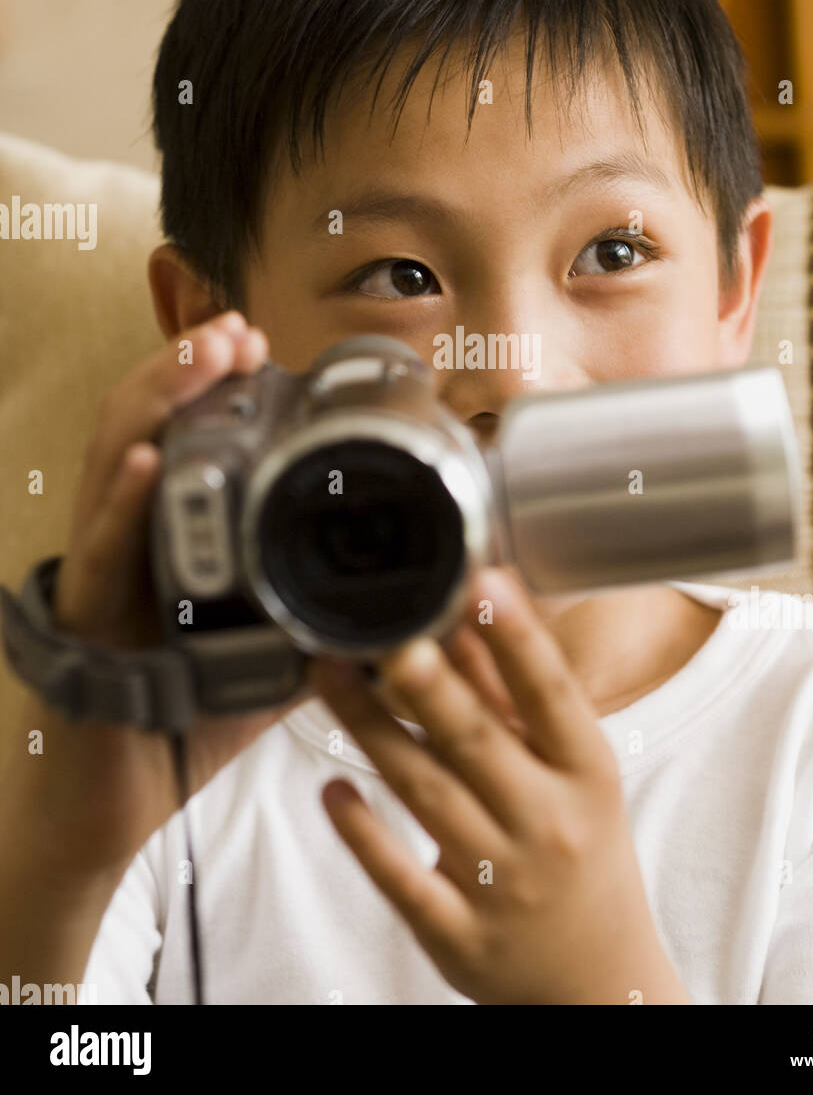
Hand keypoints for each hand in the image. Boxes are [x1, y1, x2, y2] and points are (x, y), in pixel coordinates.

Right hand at [7, 312, 320, 879]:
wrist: (114, 802)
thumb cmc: (186, 722)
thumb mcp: (273, 660)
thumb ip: (325, 623)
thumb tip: (404, 607)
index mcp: (173, 539)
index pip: (184, 440)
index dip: (211, 385)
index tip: (258, 345)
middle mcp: (130, 540)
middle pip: (147, 430)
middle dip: (188, 371)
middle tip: (237, 333)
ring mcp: (102, 572)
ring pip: (114, 465)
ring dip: (157, 404)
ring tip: (203, 359)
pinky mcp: (84, 621)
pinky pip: (99, 552)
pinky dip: (121, 503)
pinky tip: (144, 462)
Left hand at [312, 567, 690, 1004]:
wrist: (597, 978)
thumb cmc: (582, 850)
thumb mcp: (572, 772)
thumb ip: (514, 695)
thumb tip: (469, 615)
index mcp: (587, 775)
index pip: (553, 697)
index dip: (519, 639)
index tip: (484, 585)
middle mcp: (548, 825)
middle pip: (477, 742)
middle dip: (429, 685)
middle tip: (387, 633)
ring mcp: (501, 884)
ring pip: (424, 794)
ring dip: (371, 729)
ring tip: (328, 675)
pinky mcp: (456, 933)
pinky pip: (400, 878)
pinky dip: (362, 833)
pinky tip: (331, 788)